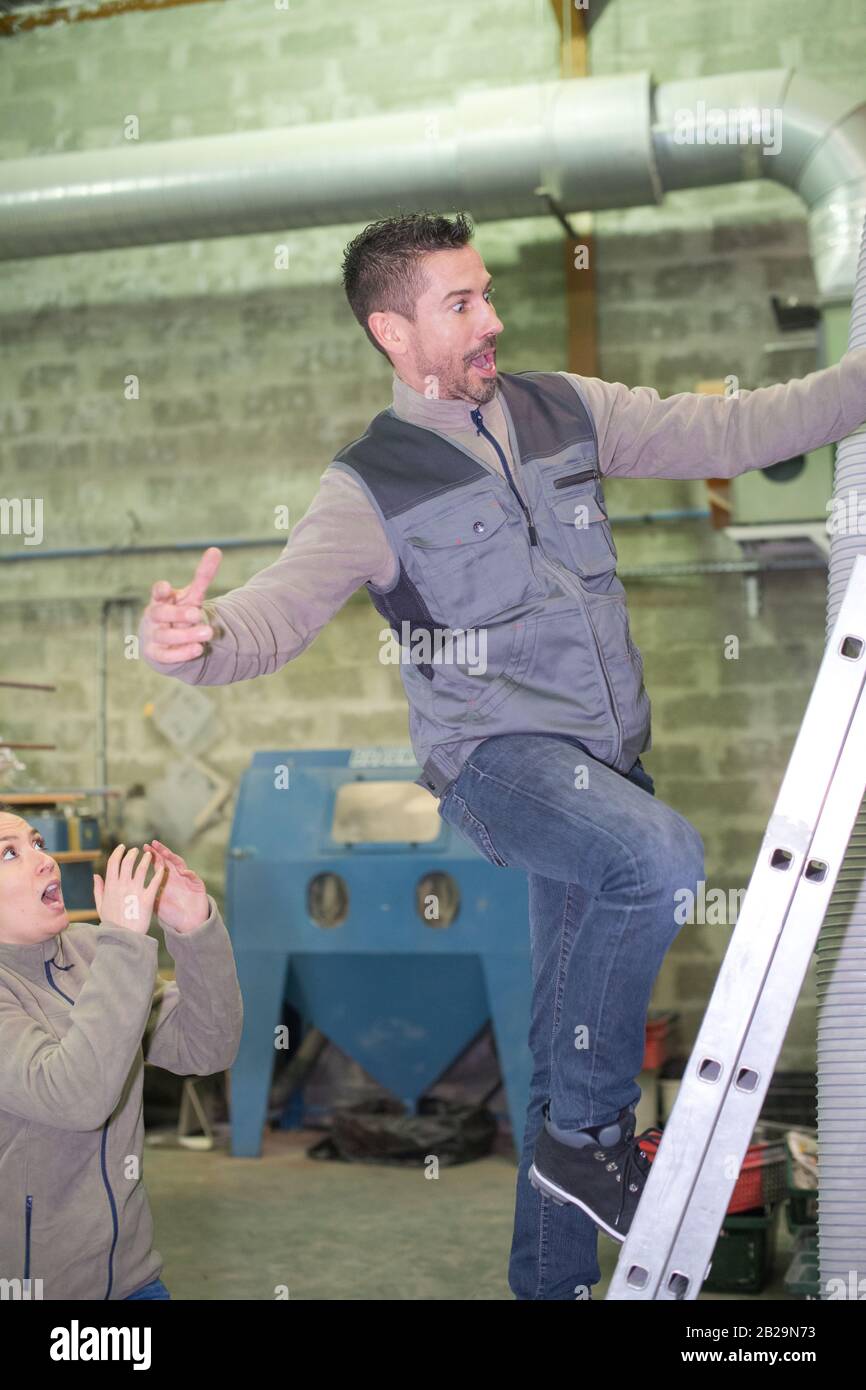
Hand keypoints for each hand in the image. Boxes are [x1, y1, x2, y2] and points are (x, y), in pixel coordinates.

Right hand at [93, 844, 164, 934]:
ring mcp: (135, 891)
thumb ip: (98, 889)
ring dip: (146, 859)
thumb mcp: (100, 906)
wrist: (124, 937)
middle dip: (132, 853)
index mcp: (110, 886)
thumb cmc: (111, 922)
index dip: (118, 852)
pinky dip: (158, 872)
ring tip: (150, 855)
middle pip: (127, 862)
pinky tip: (161, 867)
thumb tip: (96, 875)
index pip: (113, 862)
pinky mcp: (148, 898)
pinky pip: (155, 881)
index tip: (122, 847)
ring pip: (142, 868)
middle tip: (136, 850)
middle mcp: (122, 885)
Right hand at [141, 546, 221, 664]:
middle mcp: (154, 616)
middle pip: (160, 613)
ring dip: (186, 636)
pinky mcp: (156, 654)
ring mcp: (153, 635)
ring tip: (207, 633)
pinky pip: (166, 656)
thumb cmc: (178, 613)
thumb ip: (202, 576)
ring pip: (165, 636)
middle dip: (178, 614)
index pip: (157, 593)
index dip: (160, 590)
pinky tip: (198, 650)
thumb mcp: (190, 595)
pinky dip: (181, 653)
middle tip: (197, 614)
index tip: (167, 588)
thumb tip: (215, 550)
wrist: (164, 642)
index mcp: (161, 600)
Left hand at [147, 840, 208, 932]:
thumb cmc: (172, 913)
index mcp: (167, 879)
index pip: (159, 864)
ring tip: (167, 853)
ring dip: (174, 859)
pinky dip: (190, 874)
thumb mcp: (156, 904)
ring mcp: (187, 880)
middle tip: (154, 843)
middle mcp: (177, 876)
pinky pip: (194, 878)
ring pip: (181, 865)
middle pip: (169, 860)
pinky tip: (185, 872)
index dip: (152, 855)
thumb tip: (129, 889)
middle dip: (162, 851)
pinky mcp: (198, 886)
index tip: (144, 847)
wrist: (189, 923)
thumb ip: (146, 894)